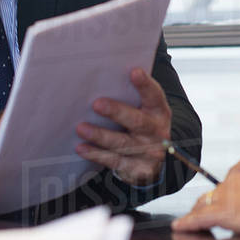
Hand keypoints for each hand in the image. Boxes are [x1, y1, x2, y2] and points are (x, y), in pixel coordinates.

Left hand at [75, 68, 170, 185]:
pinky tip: (81, 147)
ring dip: (100, 135)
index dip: (145, 84)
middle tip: (97, 103)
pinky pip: (114, 161)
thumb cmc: (143, 124)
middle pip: (137, 121)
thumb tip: (106, 70)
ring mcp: (147, 152)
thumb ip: (133, 94)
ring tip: (81, 127)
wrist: (157, 160)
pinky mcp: (137, 169)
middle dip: (116, 111)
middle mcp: (156, 132)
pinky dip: (96, 154)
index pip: (154, 95)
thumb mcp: (146, 109)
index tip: (134, 72)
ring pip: (122, 143)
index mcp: (159, 111)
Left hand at [171, 167, 239, 236]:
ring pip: (203, 206)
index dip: (216, 198)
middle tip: (194, 215)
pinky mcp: (225, 212)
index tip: (212, 203)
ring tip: (184, 224)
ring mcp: (227, 197)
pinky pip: (200, 218)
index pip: (225, 187)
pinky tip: (179, 227)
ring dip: (193, 216)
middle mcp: (233, 183)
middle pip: (210, 195)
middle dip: (201, 206)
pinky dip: (188, 223)